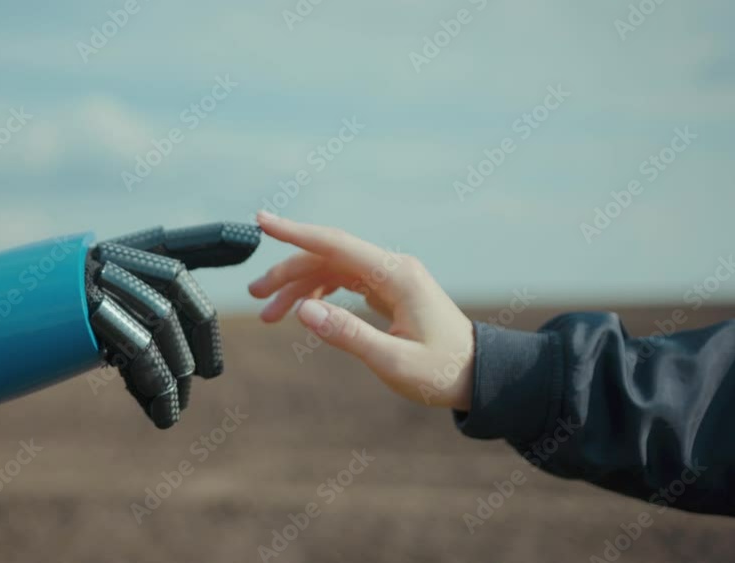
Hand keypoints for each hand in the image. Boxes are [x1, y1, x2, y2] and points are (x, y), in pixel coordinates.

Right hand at [88, 222, 260, 427]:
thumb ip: (142, 323)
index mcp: (113, 256)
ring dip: (175, 370)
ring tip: (176, 403)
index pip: (172, 242)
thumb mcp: (98, 325)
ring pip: (159, 318)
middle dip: (203, 329)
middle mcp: (104, 260)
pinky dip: (156, 385)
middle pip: (175, 282)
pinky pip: (137, 346)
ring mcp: (91, 283)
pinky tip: (163, 414)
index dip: (213, 237)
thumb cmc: (46, 337)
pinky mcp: (81, 314)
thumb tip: (192, 358)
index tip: (253, 239)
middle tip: (212, 373)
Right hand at [248, 212, 473, 410]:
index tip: (261, 220)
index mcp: (396, 276)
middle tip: (254, 297)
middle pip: (327, 256)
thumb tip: (303, 310)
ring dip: (299, 285)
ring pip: (332, 267)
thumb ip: (348, 334)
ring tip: (269, 313)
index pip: (334, 244)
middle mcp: (392, 268)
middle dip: (287, 273)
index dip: (294, 232)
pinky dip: (318, 291)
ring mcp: (391, 277)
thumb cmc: (442, 372)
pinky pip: (344, 280)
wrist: (480, 375)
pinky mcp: (389, 289)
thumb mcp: (394, 362)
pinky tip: (302, 309)